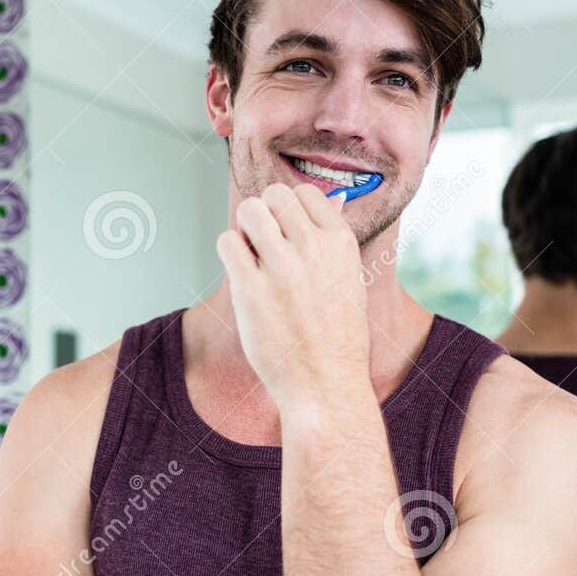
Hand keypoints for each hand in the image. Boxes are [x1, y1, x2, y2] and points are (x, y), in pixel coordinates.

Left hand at [215, 183, 368, 414]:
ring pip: (248, 211)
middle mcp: (312, 249)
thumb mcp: (349, 280)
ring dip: (245, 227)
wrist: (325, 382)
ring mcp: (280, 268)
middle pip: (274, 195)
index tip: (286, 229)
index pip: (305, 192)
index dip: (289, 207)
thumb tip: (323, 203)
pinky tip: (241, 270)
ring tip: (252, 253)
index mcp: (340, 243)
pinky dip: (229, 249)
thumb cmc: (336, 336)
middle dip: (265, 213)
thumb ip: (330, 244)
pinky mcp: (250, 289)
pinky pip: (227, 242)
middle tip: (264, 240)